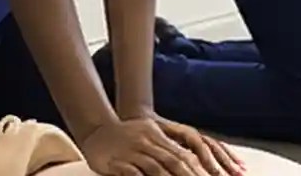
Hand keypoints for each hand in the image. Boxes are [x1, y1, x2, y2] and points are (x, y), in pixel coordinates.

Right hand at [80, 117, 243, 175]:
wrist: (96, 129)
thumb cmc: (126, 133)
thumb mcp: (150, 133)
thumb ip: (168, 146)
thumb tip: (191, 160)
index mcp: (160, 135)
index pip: (187, 153)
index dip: (204, 166)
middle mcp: (150, 142)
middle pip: (177, 162)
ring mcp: (134, 152)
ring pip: (158, 169)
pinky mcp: (118, 163)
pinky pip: (134, 174)